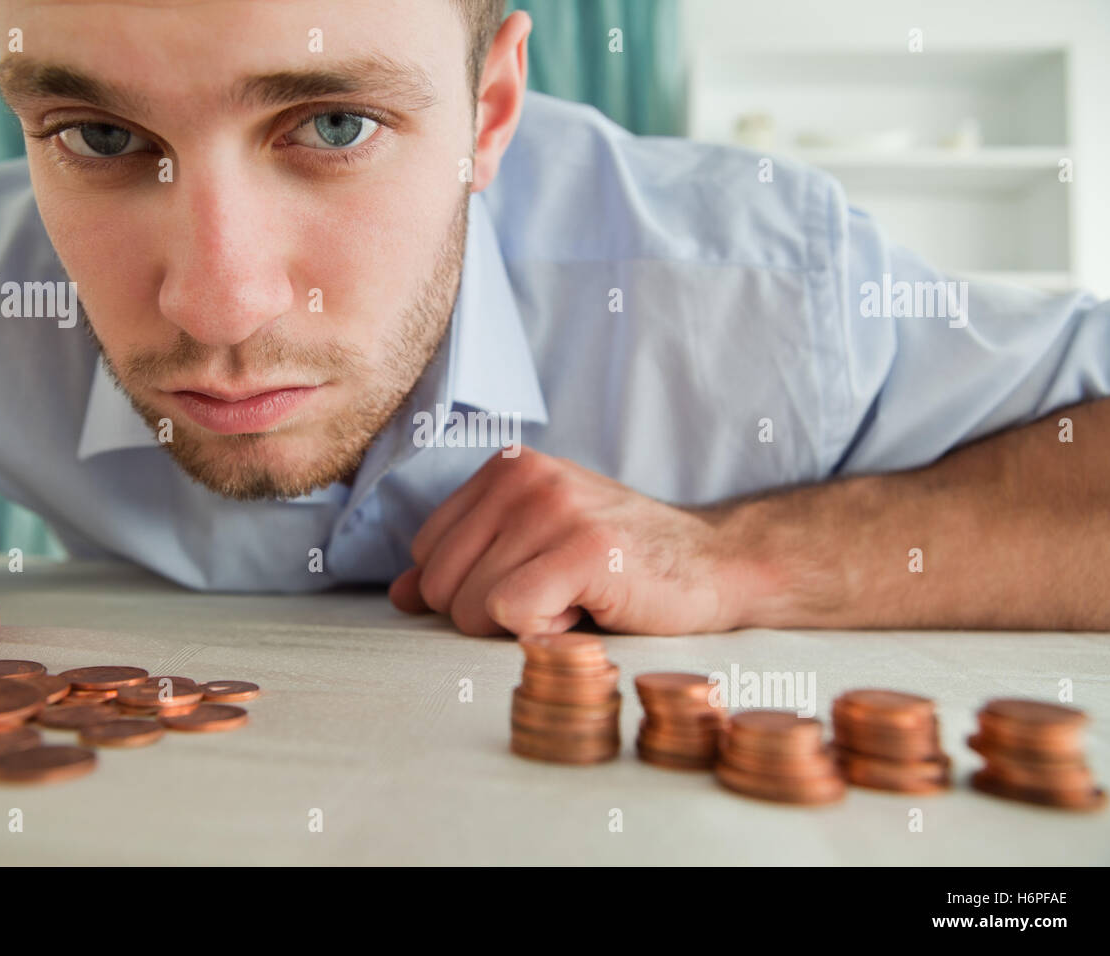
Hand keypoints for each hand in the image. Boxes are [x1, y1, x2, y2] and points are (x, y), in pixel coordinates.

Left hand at [389, 447, 743, 635]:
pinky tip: (584, 613)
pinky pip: (512, 613)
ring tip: (574, 600)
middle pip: (441, 583)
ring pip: (473, 605)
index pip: (426, 553)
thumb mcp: (529, 550)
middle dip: (487, 614)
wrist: (710, 565)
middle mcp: (523, 477)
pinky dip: (543, 633)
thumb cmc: (615, 563)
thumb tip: (398, 597)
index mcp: (504, 469)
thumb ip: (463, 565)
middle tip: (553, 597)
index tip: (530, 580)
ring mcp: (556, 508)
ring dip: (523, 625)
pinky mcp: (586, 549)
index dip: (470, 588)